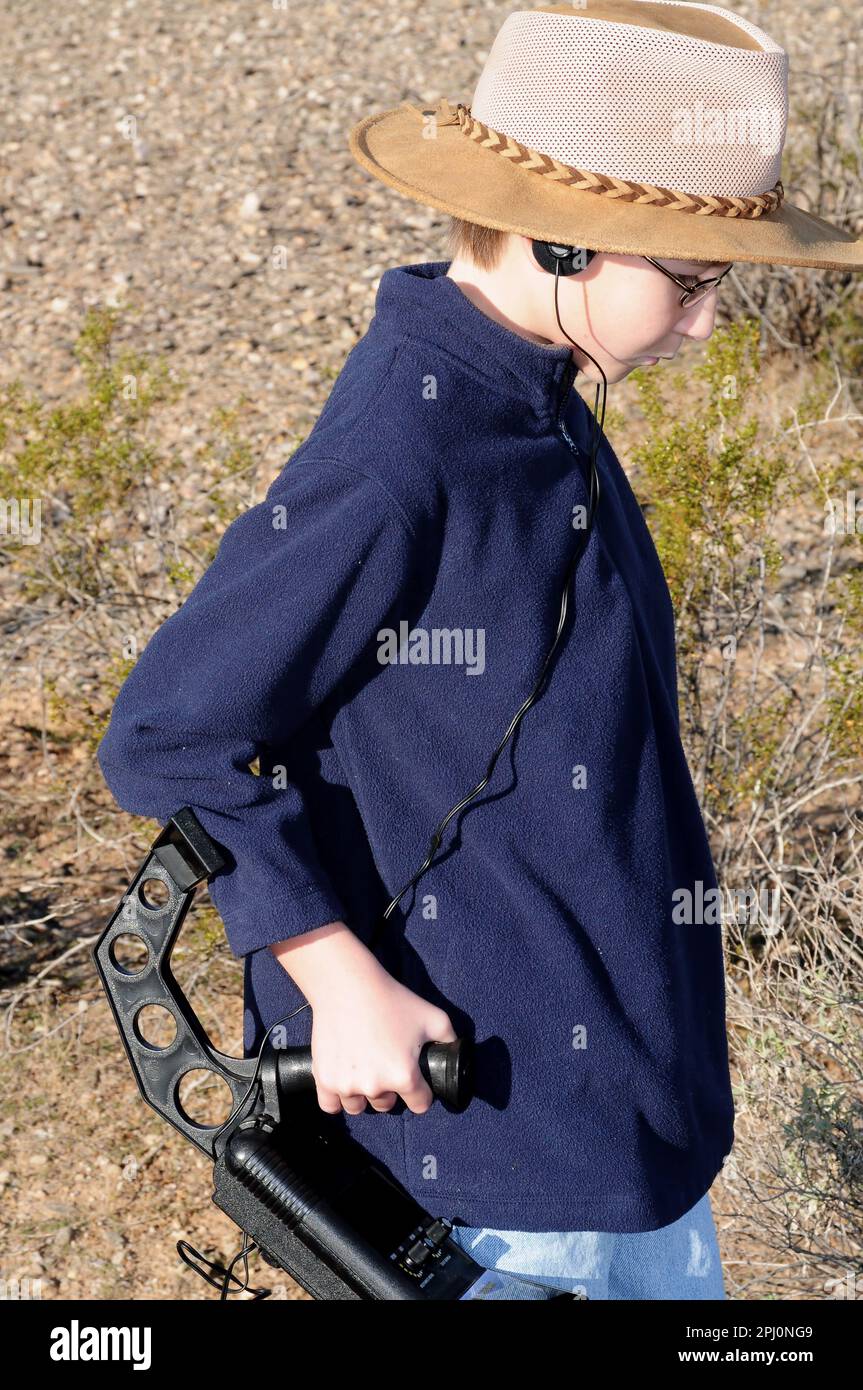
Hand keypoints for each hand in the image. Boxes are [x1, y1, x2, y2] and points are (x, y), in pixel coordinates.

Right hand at [309, 967, 456, 1115]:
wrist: (349, 986)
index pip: (420, 1105)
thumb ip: (450, 1040)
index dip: (421, 1093)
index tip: (416, 1081)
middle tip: (385, 1065)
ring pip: (358, 1106)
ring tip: (363, 1069)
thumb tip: (456, 1054)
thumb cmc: (392, 1000)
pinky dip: (336, 1098)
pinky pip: (330, 1106)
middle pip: (386, 1106)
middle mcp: (376, 1086)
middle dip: (389, 1090)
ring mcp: (347, 1085)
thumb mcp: (433, 1017)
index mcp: (404, 1076)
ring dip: (363, 1095)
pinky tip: (343, 1081)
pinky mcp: (324, 1079)